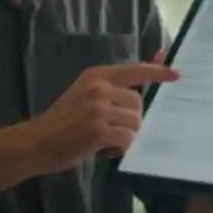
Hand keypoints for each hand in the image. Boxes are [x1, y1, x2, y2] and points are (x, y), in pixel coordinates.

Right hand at [26, 57, 178, 174]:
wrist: (36, 142)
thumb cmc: (63, 119)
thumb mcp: (86, 93)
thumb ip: (115, 86)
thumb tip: (154, 62)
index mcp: (97, 75)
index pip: (135, 70)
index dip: (157, 72)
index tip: (176, 74)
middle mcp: (99, 88)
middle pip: (139, 103)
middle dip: (131, 120)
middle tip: (111, 130)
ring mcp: (99, 109)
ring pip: (135, 123)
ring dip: (125, 136)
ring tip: (104, 140)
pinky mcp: (98, 131)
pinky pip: (127, 140)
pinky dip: (119, 149)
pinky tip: (102, 150)